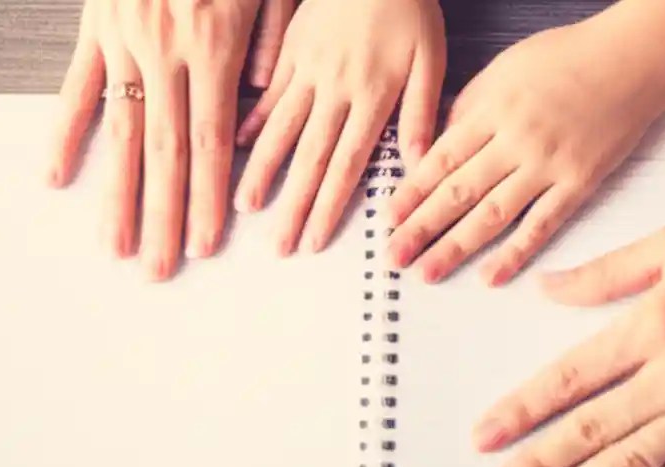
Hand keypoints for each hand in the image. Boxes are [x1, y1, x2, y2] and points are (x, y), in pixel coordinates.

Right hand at [47, 0, 294, 279]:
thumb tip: (261, 96)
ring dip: (117, 193)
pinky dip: (67, 132)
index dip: (209, 197)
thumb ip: (271, 40)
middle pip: (165, 151)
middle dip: (164, 216)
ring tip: (115, 245)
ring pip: (121, 129)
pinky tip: (58, 176)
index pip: (212, 142)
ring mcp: (123, 41)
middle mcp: (165, 51)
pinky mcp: (94, 26)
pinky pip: (78, 86)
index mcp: (214, 46)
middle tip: (160, 270)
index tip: (209, 243)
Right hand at [234, 0, 445, 255]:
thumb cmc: (409, 7)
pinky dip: (251, 121)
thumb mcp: (431, 59)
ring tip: (246, 206)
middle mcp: (334, 90)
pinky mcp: (289, 50)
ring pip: (281, 130)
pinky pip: (268, 93)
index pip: (346, 164)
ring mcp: (307, 70)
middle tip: (277, 244)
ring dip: (263, 171)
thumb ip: (422, 114)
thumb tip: (418, 167)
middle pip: (310, 158)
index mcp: (371, 97)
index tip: (312, 240)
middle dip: (293, 205)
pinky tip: (233, 145)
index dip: (327, 206)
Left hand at [386, 18, 664, 285]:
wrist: (633, 59)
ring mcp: (548, 165)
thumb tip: (437, 146)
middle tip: (393, 256)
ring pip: (492, 215)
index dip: (411, 192)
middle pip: (458, 192)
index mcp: (493, 109)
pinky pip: (541, 225)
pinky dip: (514, 254)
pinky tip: (489, 276)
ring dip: (455, 248)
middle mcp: (516, 140)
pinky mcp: (579, 184)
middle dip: (420, 228)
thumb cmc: (571, 56)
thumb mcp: (505, 69)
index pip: (441, 159)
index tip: (388, 218)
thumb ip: (470, 109)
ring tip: (426, 272)